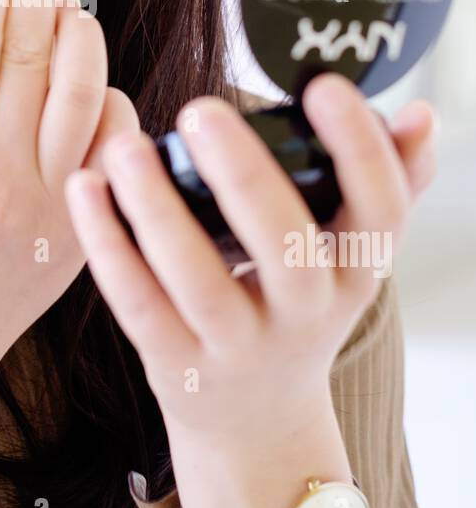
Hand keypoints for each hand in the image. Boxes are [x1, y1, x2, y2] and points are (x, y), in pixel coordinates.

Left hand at [64, 73, 436, 448]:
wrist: (257, 420)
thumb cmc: (298, 304)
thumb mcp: (349, 253)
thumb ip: (386, 180)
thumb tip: (421, 113)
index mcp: (355, 270)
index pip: (378, 208)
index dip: (359, 149)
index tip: (323, 87)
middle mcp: (306, 312)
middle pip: (285, 247)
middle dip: (244, 176)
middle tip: (200, 110)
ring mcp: (238, 344)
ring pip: (198, 280)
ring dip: (158, 210)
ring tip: (125, 148)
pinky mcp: (176, 362)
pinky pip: (138, 304)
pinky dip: (108, 246)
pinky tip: (85, 189)